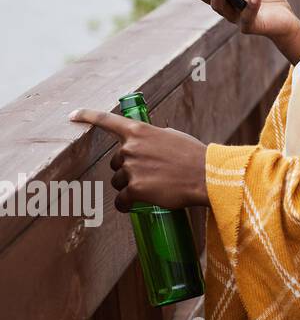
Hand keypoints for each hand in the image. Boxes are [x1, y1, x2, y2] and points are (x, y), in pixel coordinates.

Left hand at [67, 109, 209, 210]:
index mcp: (139, 131)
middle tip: (149, 173)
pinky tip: (135, 205)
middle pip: (115, 162)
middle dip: (128, 168)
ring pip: (118, 181)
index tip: (72, 115)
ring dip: (130, 186)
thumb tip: (147, 142)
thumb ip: (153, 137)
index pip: (107, 120)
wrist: (206, 176)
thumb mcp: (173, 137)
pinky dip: (126, 204)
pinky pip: (121, 200)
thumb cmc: (194, 155)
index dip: (87, 116)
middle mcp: (130, 148)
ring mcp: (131, 169)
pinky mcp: (134, 189)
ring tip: (152, 187)